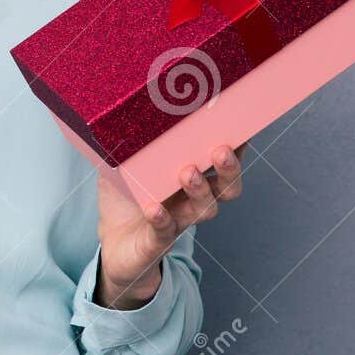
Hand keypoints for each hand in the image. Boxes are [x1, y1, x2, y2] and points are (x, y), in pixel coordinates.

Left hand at [92, 141, 249, 310]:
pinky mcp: (158, 241)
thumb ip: (123, 142)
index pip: (220, 161)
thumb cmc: (124, 199)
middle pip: (225, 186)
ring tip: (187, 172)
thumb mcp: (120, 165)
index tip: (240, 124)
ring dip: (199, 189)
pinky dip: (161, 218)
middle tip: (220, 150)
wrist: (114, 246)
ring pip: (204, 208)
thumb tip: (114, 109)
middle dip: (228, 169)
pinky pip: (166, 230)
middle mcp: (192, 199)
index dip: (236, 145)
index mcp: (190, 177)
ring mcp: (178, 220)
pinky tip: (153, 207)